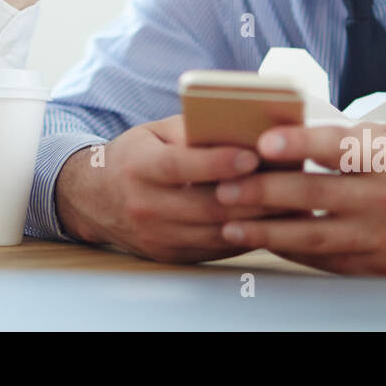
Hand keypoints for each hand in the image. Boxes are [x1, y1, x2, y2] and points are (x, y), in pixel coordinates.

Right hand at [54, 114, 284, 263]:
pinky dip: (247, 236)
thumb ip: (192, 130)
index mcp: (138, 168)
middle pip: (205, 205)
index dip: (216, 162)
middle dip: (252, 195)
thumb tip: (241, 129)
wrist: (94, 200)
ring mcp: (158, 237)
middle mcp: (145, 206)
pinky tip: (272, 222)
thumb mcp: (154, 134)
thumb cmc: (133, 157)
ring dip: (258, 220)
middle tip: (290, 182)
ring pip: (216, 232)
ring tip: (291, 203)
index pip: (179, 166)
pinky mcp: (171, 255)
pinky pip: (216, 249)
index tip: (251, 155)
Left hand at [213, 123, 385, 275]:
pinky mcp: (379, 267)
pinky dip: (291, 251)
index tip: (264, 141)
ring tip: (231, 225)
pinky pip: (326, 261)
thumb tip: (282, 122)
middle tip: (225, 188)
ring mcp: (385, 237)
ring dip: (268, 232)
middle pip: (318, 195)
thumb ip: (343, 133)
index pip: (340, 146)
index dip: (301, 142)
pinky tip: (263, 241)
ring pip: (316, 236)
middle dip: (265, 193)